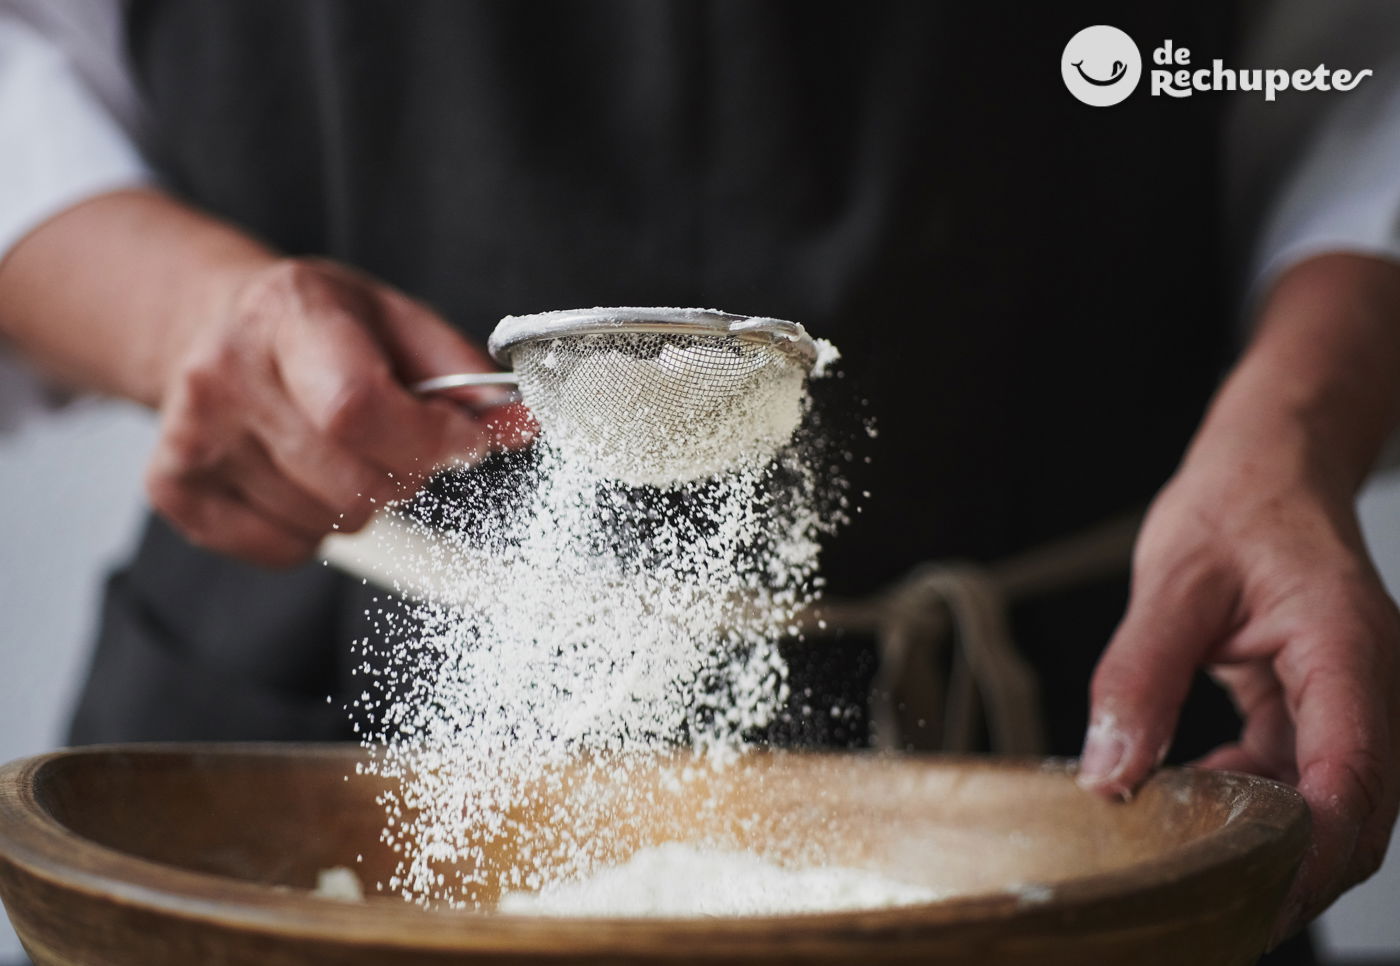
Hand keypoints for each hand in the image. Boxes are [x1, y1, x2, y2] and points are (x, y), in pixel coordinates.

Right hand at [147, 257, 529, 566]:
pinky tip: (302, 477)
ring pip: (327, 521)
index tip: (464, 444)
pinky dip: (313, 529)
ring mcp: (190, 435)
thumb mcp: (397, 320)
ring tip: (341, 451)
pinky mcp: (173, 489)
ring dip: (360, 501)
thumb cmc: (320, 325)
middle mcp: (225, 373)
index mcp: (289, 313)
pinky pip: (283, 550)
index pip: (358, 408)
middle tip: (400, 444)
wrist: (212, 326)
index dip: (428, 441)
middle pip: (352, 478)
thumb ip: (464, 374)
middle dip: (405, 474)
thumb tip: (522, 426)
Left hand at [1079, 459, 1399, 942]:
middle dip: (1301, 866)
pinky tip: (1195, 795)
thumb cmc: (1233, 505)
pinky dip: (1255, 797)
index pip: (1351, 772)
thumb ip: (1139, 675)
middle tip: (1220, 900)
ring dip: (1276, 836)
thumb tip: (1109, 770)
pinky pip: (1301, 773)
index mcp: (1344, 645)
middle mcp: (1365, 680)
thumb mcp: (1170, 583)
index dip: (1313, 849)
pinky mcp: (1320, 704)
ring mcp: (1348, 696)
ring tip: (1194, 852)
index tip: (1261, 892)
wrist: (1266, 467)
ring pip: (1333, 798)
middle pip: (1359, 807)